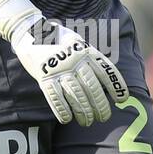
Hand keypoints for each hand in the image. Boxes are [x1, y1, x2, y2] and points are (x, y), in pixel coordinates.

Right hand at [0, 0, 128, 126]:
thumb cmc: (57, 39)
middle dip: (100, 105)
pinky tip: (68, 120)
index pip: (105, 70)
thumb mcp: (77, 42)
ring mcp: (59, 69)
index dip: (115, 86)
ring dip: (83, 112)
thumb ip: (89, 57)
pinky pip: (56, 98)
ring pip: (76, 95)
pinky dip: (62, 110)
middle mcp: (74, 61)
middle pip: (92, 88)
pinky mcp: (44, 77)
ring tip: (87, 122)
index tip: (121, 99)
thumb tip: (104, 81)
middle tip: (104, 117)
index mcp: (85, 51)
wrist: (30, 30)